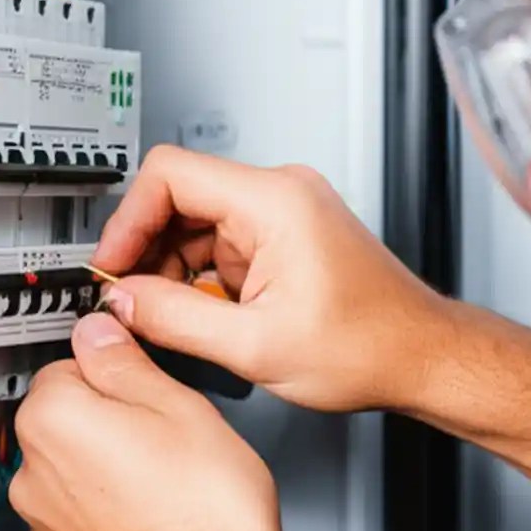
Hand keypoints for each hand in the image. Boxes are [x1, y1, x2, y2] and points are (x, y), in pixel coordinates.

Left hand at [10, 313, 292, 530]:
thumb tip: (98, 332)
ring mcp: (43, 520)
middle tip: (162, 429)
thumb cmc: (208, 510)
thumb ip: (125, 360)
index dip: (115, 369)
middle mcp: (33, 471)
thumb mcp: (178, 403)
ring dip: (104, 461)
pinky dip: (103, 504)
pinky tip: (149, 506)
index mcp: (53, 418)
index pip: (67, 362)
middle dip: (106, 415)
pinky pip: (74, 509)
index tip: (143, 381)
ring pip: (69, 464)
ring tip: (161, 472)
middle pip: (64, 414)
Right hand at [92, 145, 445, 412]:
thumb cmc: (368, 346)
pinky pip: (219, 243)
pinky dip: (198, 278)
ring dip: (171, 269)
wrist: (419, 356)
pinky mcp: (283, 237)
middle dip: (147, 251)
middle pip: (179, 198)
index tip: (112, 261)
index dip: (129, 218)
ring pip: (195, 224)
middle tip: (129, 300)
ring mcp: (282, 213)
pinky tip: (198, 315)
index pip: (170, 173)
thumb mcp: (254, 345)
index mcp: (275, 201)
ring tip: (166, 318)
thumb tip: (122, 300)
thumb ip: (175, 319)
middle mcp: (279, 194)